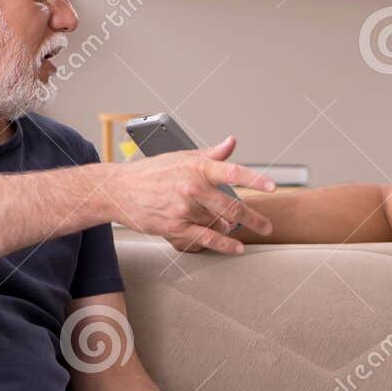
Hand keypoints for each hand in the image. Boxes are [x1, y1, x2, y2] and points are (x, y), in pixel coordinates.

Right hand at [110, 134, 274, 254]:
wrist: (120, 190)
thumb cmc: (152, 172)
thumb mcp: (182, 157)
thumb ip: (211, 154)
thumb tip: (232, 142)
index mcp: (196, 167)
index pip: (232, 171)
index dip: (255, 179)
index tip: (272, 186)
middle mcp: (192, 187)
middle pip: (232, 206)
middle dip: (253, 218)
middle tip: (266, 226)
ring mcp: (184, 209)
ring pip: (220, 223)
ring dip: (231, 228)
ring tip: (235, 227)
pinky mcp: (175, 227)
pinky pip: (206, 238)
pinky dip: (225, 245)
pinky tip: (236, 247)